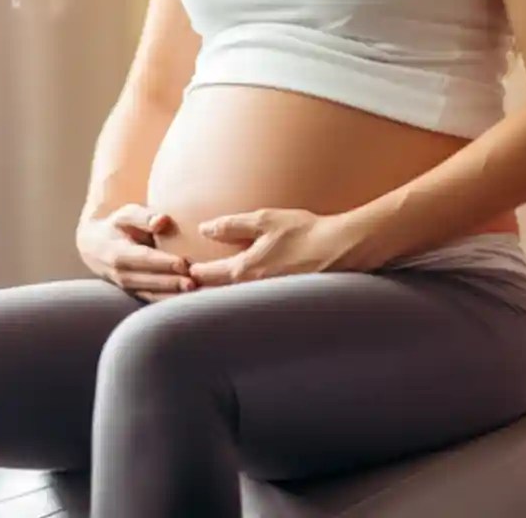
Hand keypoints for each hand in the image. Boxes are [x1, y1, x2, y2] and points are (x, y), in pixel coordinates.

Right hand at [76, 204, 195, 297]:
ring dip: (172, 296)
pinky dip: (171, 303)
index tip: (183, 263)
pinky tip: (191, 300)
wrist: (95, 247)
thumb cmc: (118, 226)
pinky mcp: (135, 295)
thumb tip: (162, 220)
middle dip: (170, 283)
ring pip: (150, 295)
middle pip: (147, 280)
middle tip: (193, 283)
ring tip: (195, 292)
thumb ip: (144, 216)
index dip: (162, 262)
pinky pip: (153, 301)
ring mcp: (127, 288)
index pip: (142, 258)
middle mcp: (119, 274)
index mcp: (116, 252)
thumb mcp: (126, 215)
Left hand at [188, 208, 366, 286]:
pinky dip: (245, 300)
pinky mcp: (284, 302)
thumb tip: (205, 229)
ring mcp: (270, 299)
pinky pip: (257, 303)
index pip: (208, 275)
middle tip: (186, 287)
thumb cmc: (305, 232)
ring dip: (222, 297)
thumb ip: (231, 225)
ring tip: (210, 292)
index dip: (193, 272)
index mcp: (245, 270)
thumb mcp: (265, 221)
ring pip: (238, 301)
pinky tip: (246, 295)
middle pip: (219, 294)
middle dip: (202, 291)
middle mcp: (254, 290)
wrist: (343, 249)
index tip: (182, 269)